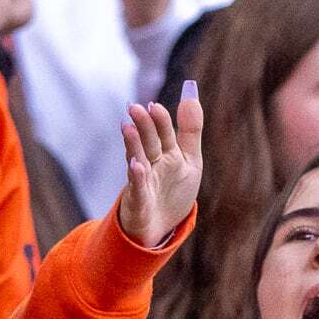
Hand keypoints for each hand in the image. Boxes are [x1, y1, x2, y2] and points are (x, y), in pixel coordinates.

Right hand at [112, 85, 202, 249]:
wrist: (160, 228)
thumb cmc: (173, 191)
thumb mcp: (189, 159)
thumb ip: (190, 129)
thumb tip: (190, 91)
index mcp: (165, 154)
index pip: (163, 133)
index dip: (160, 120)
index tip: (154, 106)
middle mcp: (151, 165)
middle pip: (148, 143)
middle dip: (143, 126)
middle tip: (135, 108)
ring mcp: (143, 183)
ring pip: (138, 160)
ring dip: (133, 145)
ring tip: (127, 128)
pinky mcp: (138, 202)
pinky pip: (138, 188)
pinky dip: (137, 177)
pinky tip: (136, 165)